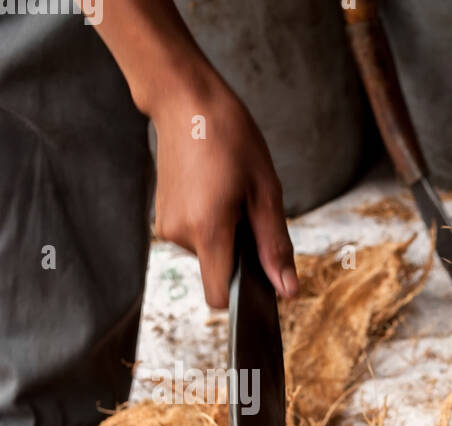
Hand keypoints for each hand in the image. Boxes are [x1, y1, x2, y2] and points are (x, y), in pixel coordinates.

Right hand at [151, 79, 296, 307]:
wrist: (185, 101)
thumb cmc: (228, 137)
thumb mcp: (266, 192)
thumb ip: (275, 247)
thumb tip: (288, 290)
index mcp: (207, 231)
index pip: (220, 296)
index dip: (243, 298)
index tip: (260, 284)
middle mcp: (180, 234)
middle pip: (219, 272)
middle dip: (241, 255)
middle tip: (249, 211)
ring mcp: (167, 225)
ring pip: (209, 254)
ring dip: (227, 236)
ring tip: (232, 195)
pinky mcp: (163, 216)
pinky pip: (197, 237)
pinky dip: (213, 225)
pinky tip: (217, 193)